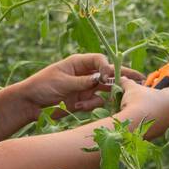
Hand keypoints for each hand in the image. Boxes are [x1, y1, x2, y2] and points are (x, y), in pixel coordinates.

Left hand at [20, 53, 144, 118]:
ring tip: (83, 103)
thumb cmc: (41, 86)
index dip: (107, 67)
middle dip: (122, 78)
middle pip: (108, 74)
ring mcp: (84, 88)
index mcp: (78, 63)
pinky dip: (90, 106)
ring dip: (99, 98)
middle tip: (140, 80)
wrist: (28, 104)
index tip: (107, 76)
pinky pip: (95, 103)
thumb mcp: (62, 82)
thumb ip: (83, 82)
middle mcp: (84, 74)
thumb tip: (100, 78)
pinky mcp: (82, 102)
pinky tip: (76, 108)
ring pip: (103, 91)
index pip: (100, 61)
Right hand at [115, 76, 168, 140]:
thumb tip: (124, 79)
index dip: (160, 80)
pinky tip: (138, 118)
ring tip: (139, 106)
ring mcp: (168, 124)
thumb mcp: (132, 88)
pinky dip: (149, 120)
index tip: (152, 80)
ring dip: (152, 109)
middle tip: (144, 93)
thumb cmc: (136, 102)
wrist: (131, 126)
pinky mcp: (160, 133)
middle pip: (166, 99)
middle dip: (156, 95)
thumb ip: (129, 82)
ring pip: (161, 113)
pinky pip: (155, 123)